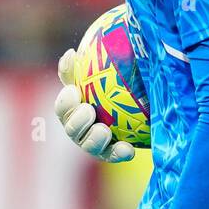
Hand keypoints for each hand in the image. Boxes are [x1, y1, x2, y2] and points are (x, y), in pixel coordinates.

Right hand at [54, 47, 134, 162]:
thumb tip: (71, 54)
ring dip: (93, 138)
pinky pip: (113, 155)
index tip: (74, 91)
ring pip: (87, 144)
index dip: (65, 100)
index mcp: (74, 106)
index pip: (63, 104)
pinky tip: (129, 150)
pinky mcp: (111, 153)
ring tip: (103, 131)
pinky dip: (119, 153)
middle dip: (75, 120)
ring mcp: (93, 142)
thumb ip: (89, 62)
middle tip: (88, 110)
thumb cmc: (119, 80)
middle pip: (71, 127)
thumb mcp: (106, 69)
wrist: (145, 102)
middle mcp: (79, 126)